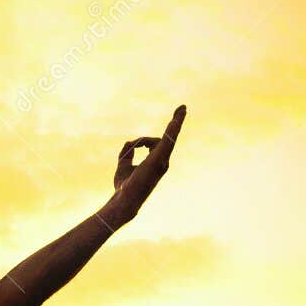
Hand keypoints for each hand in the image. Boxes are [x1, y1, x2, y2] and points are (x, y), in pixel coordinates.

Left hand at [105, 104, 184, 226]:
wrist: (124, 198)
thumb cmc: (124, 187)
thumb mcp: (123, 166)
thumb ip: (126, 153)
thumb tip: (129, 143)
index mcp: (155, 162)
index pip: (156, 143)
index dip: (148, 138)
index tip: (141, 138)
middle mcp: (162, 161)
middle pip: (168, 137)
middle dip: (176, 122)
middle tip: (183, 107)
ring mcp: (162, 160)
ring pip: (169, 136)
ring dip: (176, 122)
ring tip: (182, 108)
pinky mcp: (159, 159)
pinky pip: (168, 140)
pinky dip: (173, 129)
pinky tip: (176, 119)